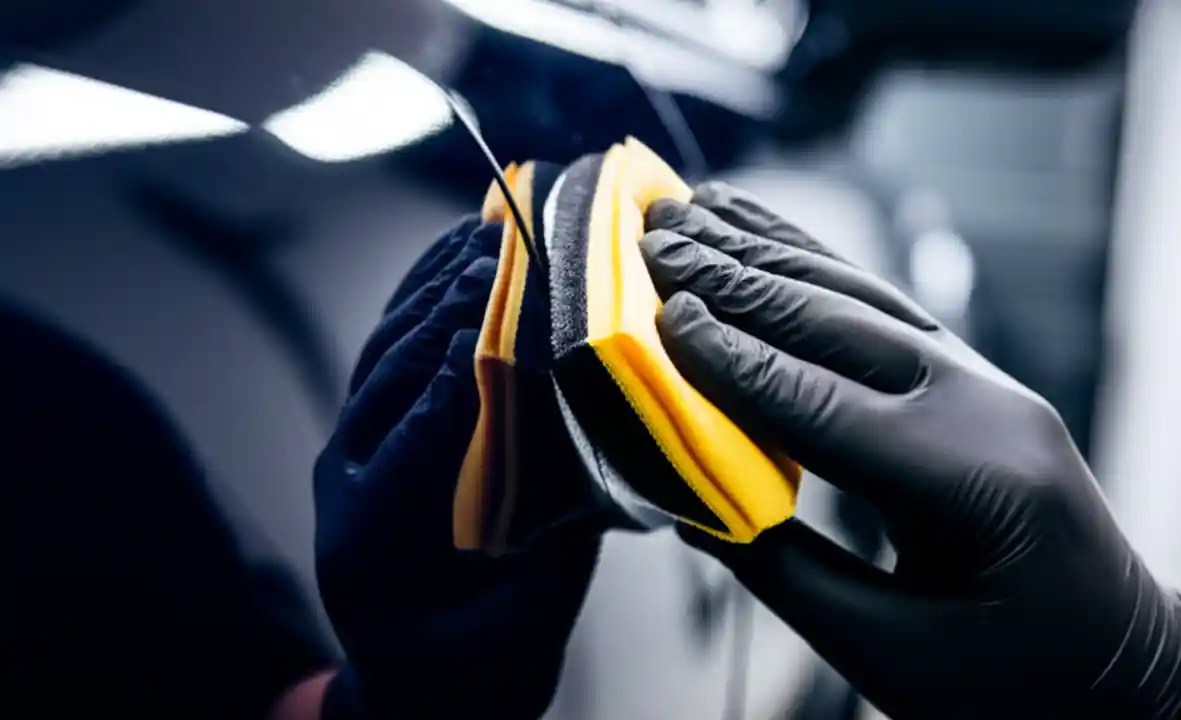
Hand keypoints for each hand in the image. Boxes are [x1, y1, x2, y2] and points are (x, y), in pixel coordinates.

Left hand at [314, 217, 599, 718]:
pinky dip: (422, 294)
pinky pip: (390, 348)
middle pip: (393, 376)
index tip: (492, 327)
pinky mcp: (371, 427)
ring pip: (385, 348)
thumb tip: (592, 443)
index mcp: (371, 538)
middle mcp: (347, 478)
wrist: (428, 687)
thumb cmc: (474, 667)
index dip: (455, 381)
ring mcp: (352, 446)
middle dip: (448, 310)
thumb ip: (550, 537)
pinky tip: (458, 251)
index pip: (415, 442)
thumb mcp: (520, 622)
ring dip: (434, 286)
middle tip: (501, 253)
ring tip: (488, 233)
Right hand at [639, 183, 1180, 718]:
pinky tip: (771, 240)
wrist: (1129, 671)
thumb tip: (691, 500)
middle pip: (840, 326)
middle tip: (657, 238)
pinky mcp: (976, 386)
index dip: (733, 361)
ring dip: (773, 254)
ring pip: (863, 299)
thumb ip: (783, 573)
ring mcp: (990, 387)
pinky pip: (886, 312)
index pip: (823, 404)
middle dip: (739, 281)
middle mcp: (989, 410)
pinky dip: (819, 271)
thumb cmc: (1018, 685)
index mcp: (977, 480)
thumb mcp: (891, 655)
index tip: (660, 314)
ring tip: (699, 211)